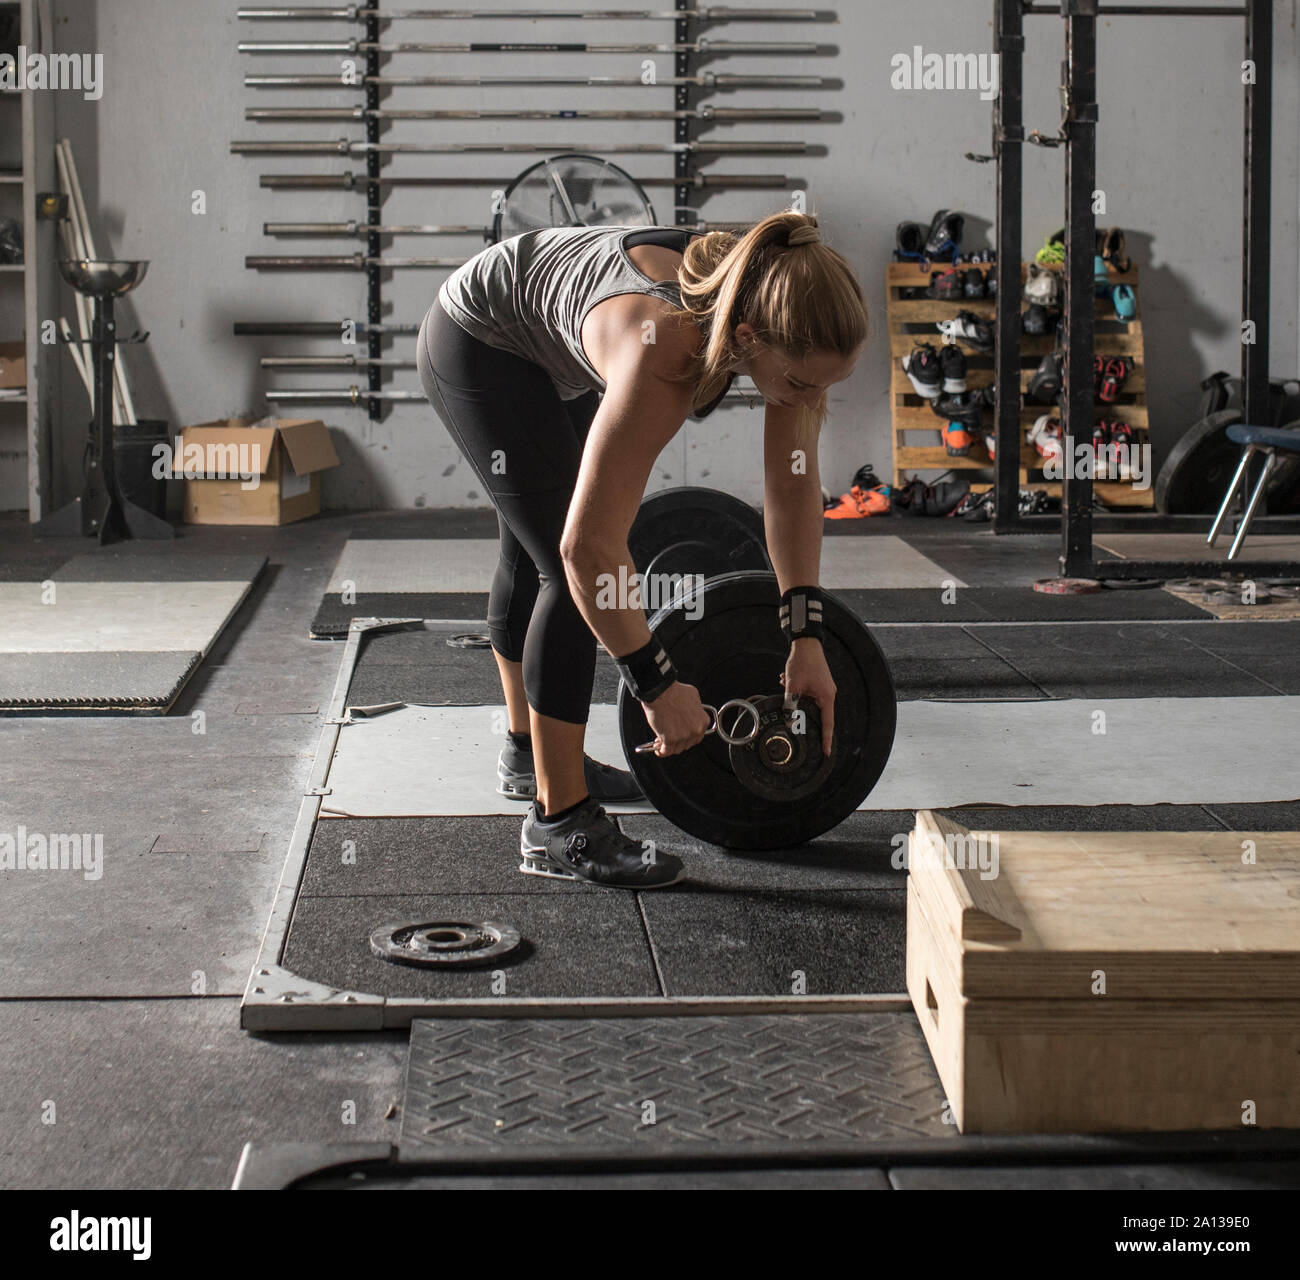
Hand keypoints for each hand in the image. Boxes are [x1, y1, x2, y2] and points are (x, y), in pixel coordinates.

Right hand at [643, 680, 710, 756]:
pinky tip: (656, 748)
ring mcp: (683, 736)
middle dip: (679, 742)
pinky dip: (661, 751)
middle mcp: (696, 730)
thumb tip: (692, 713)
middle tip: (670, 737)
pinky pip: (665, 751)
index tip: (681, 735)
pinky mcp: (670, 739)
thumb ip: (696, 708)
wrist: (660, 692)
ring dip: (669, 747)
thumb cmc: (674, 691)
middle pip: (687, 744)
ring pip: (676, 749)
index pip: (697, 736)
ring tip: (660, 741)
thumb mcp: (693, 696)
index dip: (688, 736)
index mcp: (703, 721)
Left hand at [780, 639, 835, 755]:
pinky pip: (808, 693)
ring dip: (796, 696)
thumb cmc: (802, 661)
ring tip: (786, 683)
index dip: (826, 739)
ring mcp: (824, 688)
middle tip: (791, 716)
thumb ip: (790, 705)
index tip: (826, 751)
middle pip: (816, 713)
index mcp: (826, 697)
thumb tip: (788, 721)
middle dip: (800, 711)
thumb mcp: (792, 685)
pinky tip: (787, 680)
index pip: (827, 724)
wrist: (806, 642)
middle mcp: (828, 694)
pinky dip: (797, 690)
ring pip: (809, 701)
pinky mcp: (819, 683)